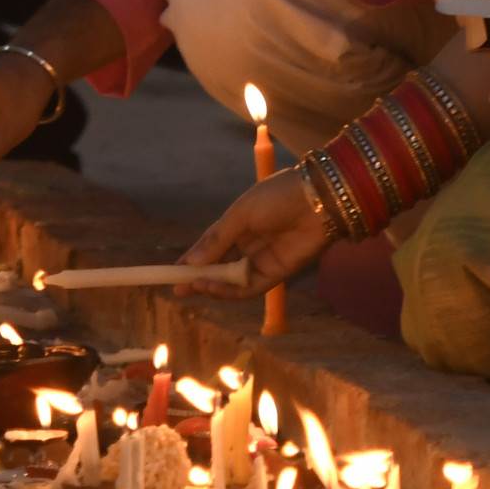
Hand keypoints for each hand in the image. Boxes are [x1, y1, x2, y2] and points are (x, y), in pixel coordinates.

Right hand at [177, 169, 334, 297]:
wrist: (317, 200)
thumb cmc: (277, 197)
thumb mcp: (240, 214)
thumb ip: (217, 239)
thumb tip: (192, 262)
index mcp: (239, 224)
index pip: (211, 246)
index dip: (192, 260)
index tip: (172, 272)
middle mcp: (249, 244)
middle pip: (219, 266)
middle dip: (198, 278)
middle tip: (177, 289)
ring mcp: (263, 260)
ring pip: (232, 280)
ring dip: (213, 285)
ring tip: (193, 287)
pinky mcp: (277, 275)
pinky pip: (249, 287)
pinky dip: (230, 291)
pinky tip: (213, 287)